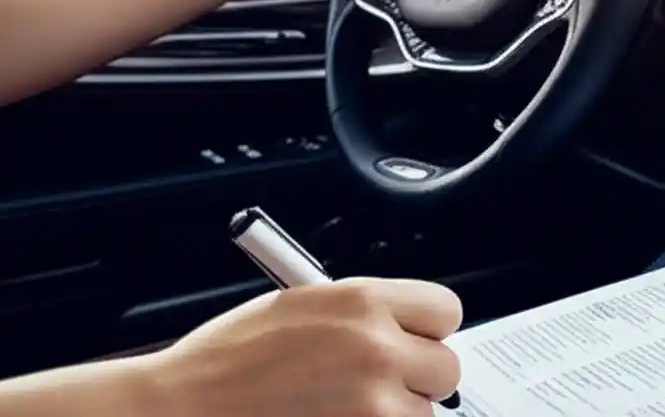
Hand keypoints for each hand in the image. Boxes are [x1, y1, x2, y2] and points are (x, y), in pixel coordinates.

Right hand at [144, 278, 462, 416]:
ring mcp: (373, 405)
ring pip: (424, 415)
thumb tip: (401, 328)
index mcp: (361, 302)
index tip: (411, 342)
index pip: (445, 310)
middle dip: (417, 380)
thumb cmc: (222, 366)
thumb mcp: (296, 308)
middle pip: (445, 368)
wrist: (177, 413)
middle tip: (378, 387)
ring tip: (341, 411)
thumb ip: (359, 315)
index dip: (426, 330)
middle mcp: (376, 349)